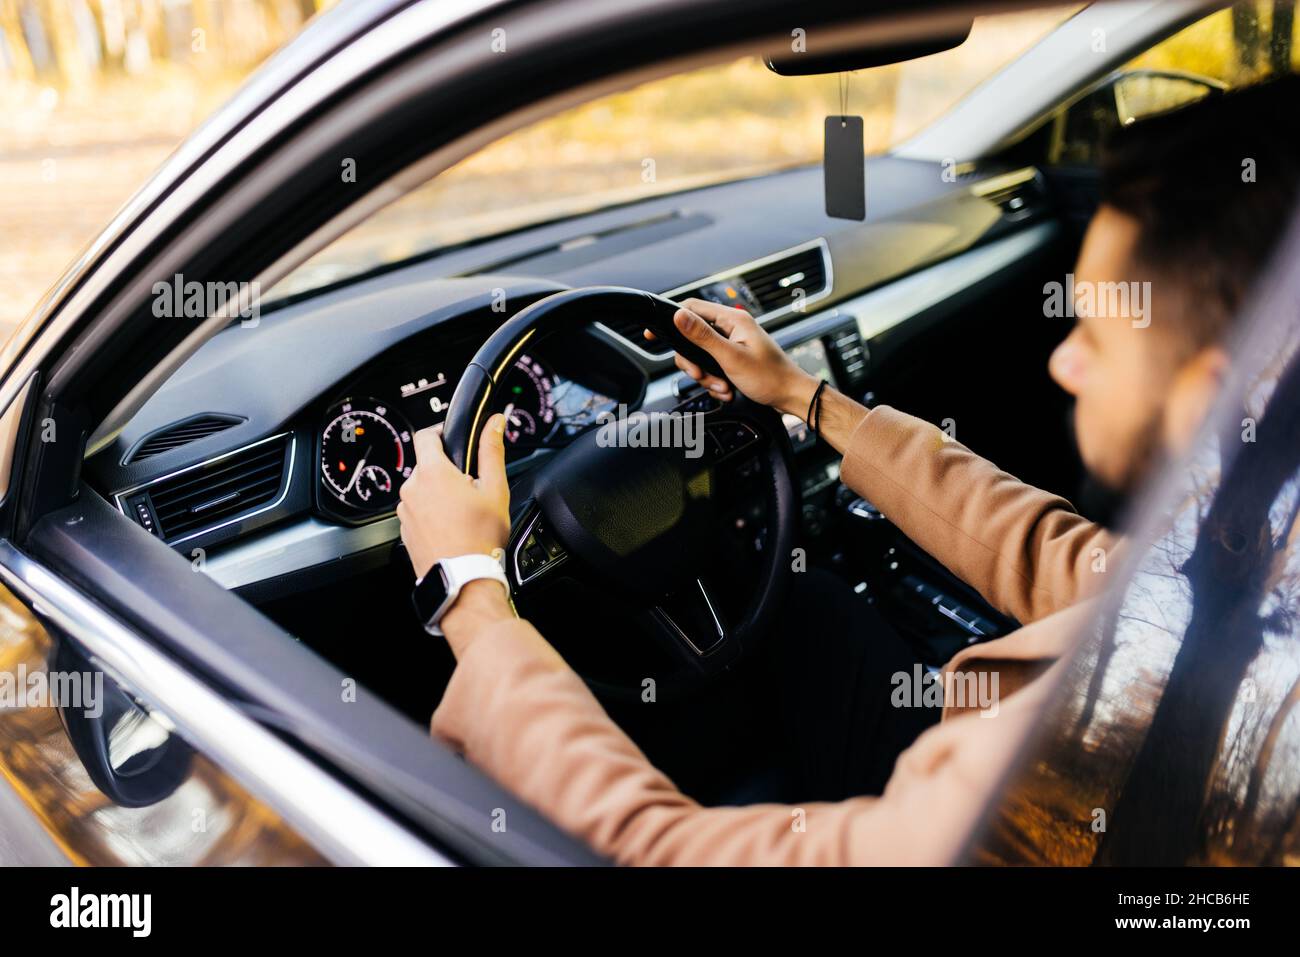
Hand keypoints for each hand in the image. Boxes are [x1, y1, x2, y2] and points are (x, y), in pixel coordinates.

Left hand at [397, 414, 514, 652]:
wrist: (463, 580)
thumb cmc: (479, 539)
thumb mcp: (495, 490)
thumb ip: (492, 450)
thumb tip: (494, 423)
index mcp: (432, 473)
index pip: (425, 435)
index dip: (440, 433)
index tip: (452, 441)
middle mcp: (411, 489)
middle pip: (426, 466)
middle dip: (446, 472)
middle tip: (470, 489)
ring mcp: (405, 512)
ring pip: (422, 491)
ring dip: (438, 495)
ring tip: (463, 514)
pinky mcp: (405, 531)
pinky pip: (418, 513)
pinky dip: (432, 515)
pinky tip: (452, 529)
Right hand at [646, 297, 818, 417]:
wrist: (791, 396)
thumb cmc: (770, 377)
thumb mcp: (731, 357)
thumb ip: (702, 337)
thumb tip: (679, 317)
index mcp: (732, 320)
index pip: (692, 308)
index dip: (672, 320)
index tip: (654, 334)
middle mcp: (731, 328)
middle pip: (693, 338)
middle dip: (695, 362)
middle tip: (702, 375)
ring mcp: (732, 343)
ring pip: (701, 357)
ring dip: (707, 376)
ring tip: (723, 386)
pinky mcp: (734, 358)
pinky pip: (712, 367)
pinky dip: (716, 381)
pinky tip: (728, 389)